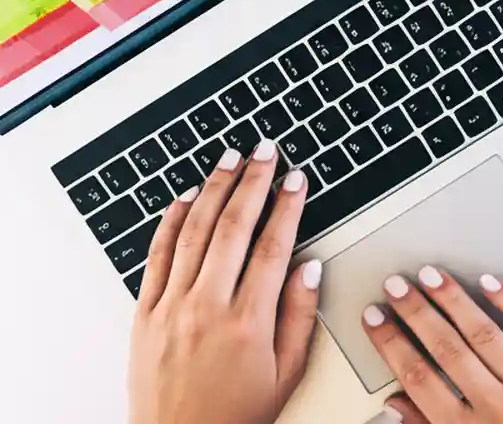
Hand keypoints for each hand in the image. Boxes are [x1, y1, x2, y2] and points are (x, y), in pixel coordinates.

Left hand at [128, 140, 321, 423]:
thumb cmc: (237, 414)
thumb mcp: (288, 372)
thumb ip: (301, 316)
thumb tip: (310, 267)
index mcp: (249, 321)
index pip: (274, 245)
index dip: (288, 206)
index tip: (297, 179)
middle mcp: (208, 307)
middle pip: (233, 227)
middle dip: (253, 182)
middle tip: (265, 152)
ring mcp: (172, 307)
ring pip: (193, 232)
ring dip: (214, 189)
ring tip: (229, 159)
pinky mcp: (145, 313)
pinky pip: (157, 255)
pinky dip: (171, 221)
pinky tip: (185, 198)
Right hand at [365, 267, 502, 423]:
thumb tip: (397, 403)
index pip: (417, 378)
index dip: (391, 344)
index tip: (376, 319)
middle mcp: (496, 409)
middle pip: (446, 350)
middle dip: (416, 313)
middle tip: (395, 286)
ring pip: (485, 335)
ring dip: (454, 301)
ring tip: (432, 277)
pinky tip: (491, 284)